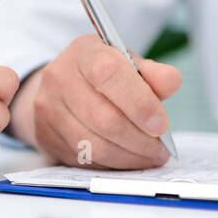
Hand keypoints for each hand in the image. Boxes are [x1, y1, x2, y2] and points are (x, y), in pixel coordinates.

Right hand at [11, 34, 181, 168]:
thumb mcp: (127, 64)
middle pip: (104, 118)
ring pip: (95, 146)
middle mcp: (59, 78)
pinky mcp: (46, 137)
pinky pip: (85, 160)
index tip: (161, 124)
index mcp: (83, 53)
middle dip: (140, 140)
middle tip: (161, 149)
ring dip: (130, 157)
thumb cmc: (102, 76)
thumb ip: (152, 73)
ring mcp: (48, 110)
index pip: (109, 75)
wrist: (60, 88)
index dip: (139, 103)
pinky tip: (128, 158)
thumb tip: (171, 81)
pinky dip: (113, 165)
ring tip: (150, 156)